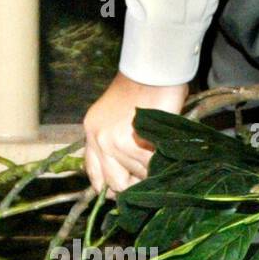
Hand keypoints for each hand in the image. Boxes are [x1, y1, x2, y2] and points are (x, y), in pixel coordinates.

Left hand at [83, 71, 187, 195]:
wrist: (150, 68)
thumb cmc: (142, 87)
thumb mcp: (118, 115)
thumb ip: (118, 140)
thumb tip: (133, 172)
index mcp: (91, 131)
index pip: (93, 172)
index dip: (109, 187)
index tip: (124, 191)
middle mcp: (97, 139)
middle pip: (113, 183)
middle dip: (132, 187)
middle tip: (149, 181)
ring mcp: (111, 141)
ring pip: (133, 178)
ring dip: (150, 176)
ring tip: (162, 165)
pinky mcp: (130, 140)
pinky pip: (148, 168)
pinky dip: (160, 168)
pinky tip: (167, 160)